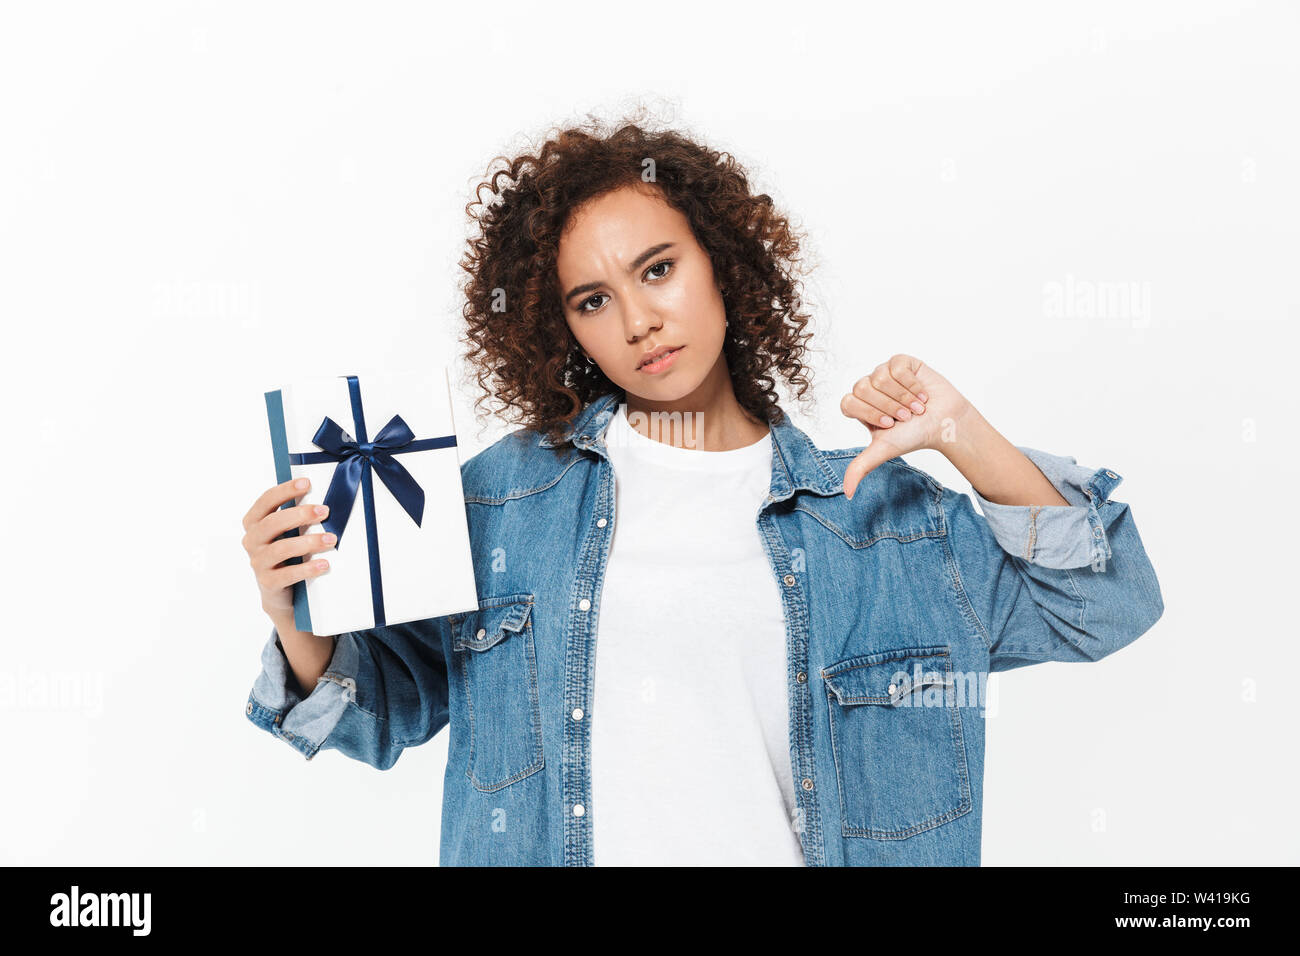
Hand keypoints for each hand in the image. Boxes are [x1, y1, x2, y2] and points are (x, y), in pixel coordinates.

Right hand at [241, 477, 334, 627]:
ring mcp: (258, 562)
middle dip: (300, 514)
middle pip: (272, 523)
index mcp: (255, 523)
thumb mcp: (289, 533)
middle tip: (325, 511)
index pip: (266, 501)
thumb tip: (323, 501)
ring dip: (309, 542)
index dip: (285, 490)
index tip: (307, 483)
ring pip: (281, 548)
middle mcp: (252, 541)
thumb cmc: (287, 555)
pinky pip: (288, 574)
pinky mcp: (268, 582)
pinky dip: (308, 568)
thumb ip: (297, 517)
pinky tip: (324, 564)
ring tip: (331, 539)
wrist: (280, 592)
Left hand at [839, 354, 973, 498]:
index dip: (869, 413)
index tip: (889, 425)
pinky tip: (921, 394)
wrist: (945, 423)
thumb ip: (861, 467)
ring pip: (879, 376)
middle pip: (863, 388)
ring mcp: (883, 373)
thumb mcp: (884, 450)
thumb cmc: (914, 435)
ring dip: (902, 397)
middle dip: (888, 406)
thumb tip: (848, 494)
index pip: (848, 402)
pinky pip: (896, 366)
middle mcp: (868, 388)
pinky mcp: (900, 362)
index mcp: (859, 407)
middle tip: (905, 417)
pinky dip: (911, 384)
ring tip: (915, 407)